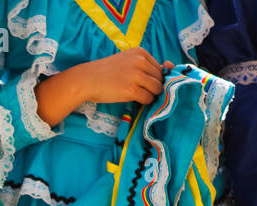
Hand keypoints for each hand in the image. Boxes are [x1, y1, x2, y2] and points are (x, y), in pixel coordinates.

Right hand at [38, 48, 172, 124]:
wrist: (86, 80)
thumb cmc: (106, 72)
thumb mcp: (126, 61)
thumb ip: (145, 64)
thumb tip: (171, 66)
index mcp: (140, 52)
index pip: (159, 67)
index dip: (153, 78)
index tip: (142, 82)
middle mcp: (140, 61)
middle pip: (160, 78)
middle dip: (154, 87)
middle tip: (140, 90)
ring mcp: (136, 75)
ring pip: (156, 88)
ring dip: (150, 95)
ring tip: (137, 94)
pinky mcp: (131, 89)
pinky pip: (148, 98)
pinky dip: (144, 101)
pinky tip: (134, 99)